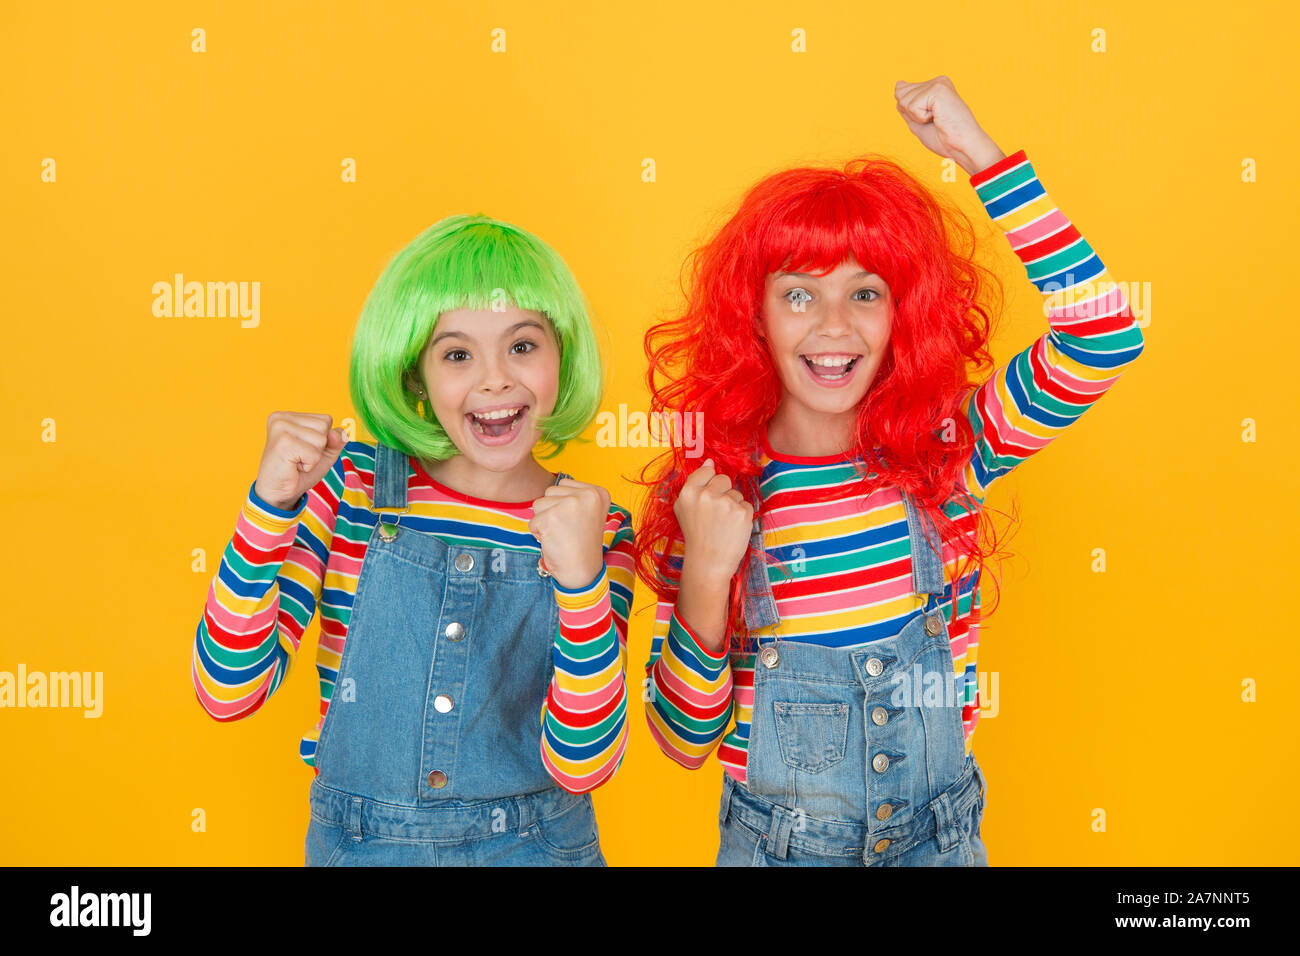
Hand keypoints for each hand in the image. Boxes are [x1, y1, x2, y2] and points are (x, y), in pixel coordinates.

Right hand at [253, 411, 346, 510]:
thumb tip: (341, 433)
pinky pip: (315, 454)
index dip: (322, 440)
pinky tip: (293, 466)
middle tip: (299, 457)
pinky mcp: (283, 443)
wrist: (278, 493)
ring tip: (296, 462)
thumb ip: (336, 440)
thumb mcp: (324, 453)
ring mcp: (281, 428)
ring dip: (314, 457)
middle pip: (324, 426)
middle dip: (318, 448)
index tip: (303, 450)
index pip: (326, 420)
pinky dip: (309, 465)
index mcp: (289, 416)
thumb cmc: (298, 472)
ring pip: (321, 439)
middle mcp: (282, 418)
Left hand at [530, 478, 611, 589]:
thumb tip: (552, 489)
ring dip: (544, 521)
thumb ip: (575, 496)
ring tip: (561, 534)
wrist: (582, 571)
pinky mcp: (552, 518)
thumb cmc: (581, 543)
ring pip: (538, 504)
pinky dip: (538, 534)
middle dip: (552, 511)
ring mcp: (569, 505)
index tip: (578, 522)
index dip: (563, 505)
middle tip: (568, 530)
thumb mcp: (588, 512)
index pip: (563, 484)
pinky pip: (532, 521)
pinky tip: (554, 541)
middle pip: (550, 491)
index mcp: (598, 492)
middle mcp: (587, 495)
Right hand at [673, 459, 753, 584]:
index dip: (709, 484)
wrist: (708, 562)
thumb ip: (695, 483)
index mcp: (688, 493)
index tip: (708, 498)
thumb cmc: (696, 535)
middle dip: (723, 493)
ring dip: (733, 506)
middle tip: (715, 514)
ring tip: (723, 524)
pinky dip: (742, 516)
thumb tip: (710, 462)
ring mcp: (726, 504)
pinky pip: (746, 505)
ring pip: (736, 493)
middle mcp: (706, 495)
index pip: (706, 471)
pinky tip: (732, 528)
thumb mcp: (683, 508)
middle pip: (724, 479)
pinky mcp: (742, 513)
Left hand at [894, 76, 1004, 175]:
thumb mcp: (917, 120)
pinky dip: (921, 118)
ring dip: (917, 117)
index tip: (931, 120)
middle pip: (900, 94)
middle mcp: (937, 81)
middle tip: (933, 121)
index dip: (910, 113)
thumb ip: (906, 104)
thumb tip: (898, 85)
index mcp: (934, 87)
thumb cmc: (944, 139)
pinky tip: (938, 118)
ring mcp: (938, 83)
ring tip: (936, 120)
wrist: (961, 147)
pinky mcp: (938, 89)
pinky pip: (912, 106)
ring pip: (904, 100)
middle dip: (911, 114)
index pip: (903, 93)